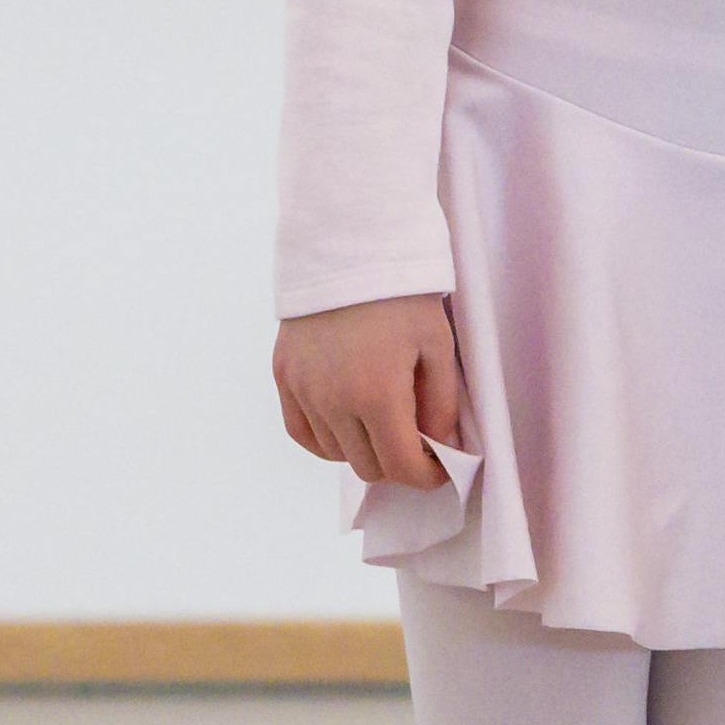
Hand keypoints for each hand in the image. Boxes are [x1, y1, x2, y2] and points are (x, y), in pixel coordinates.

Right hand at [272, 293, 466, 489]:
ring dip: (364, 450)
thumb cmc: (402, 295)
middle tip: (418, 444)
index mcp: (377, 395)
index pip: (400, 466)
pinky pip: (302, 433)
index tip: (441, 468)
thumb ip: (441, 404)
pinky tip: (348, 426)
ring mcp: (303, 391)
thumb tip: (438, 445)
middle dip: (398, 464)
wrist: (348, 247)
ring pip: (335, 454)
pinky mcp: (283, 377)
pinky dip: (327, 440)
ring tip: (385, 423)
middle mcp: (333, 401)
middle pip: (367, 467)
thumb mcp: (438, 345)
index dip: (426, 477)